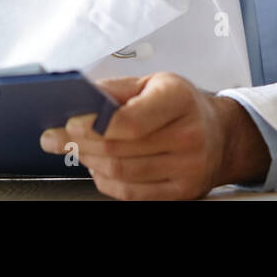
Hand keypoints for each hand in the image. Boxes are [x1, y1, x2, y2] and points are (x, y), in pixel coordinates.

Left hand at [37, 72, 270, 199]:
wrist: (222, 134)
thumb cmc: (184, 105)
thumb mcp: (155, 82)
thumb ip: (117, 88)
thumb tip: (79, 98)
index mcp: (179, 100)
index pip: (130, 120)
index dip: (93, 125)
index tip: (68, 122)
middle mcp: (188, 136)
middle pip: (119, 150)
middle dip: (78, 144)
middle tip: (54, 137)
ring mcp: (187, 169)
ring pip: (121, 174)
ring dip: (88, 162)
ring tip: (74, 149)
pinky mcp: (181, 193)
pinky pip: (131, 194)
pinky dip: (105, 181)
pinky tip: (97, 166)